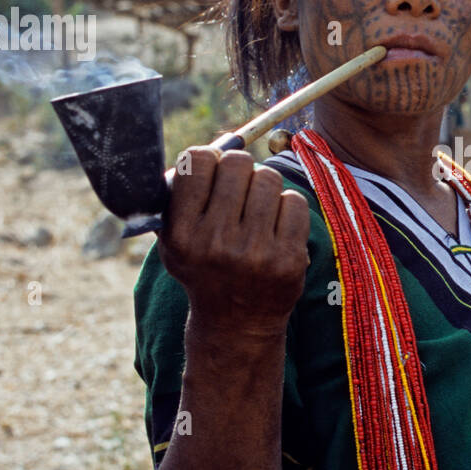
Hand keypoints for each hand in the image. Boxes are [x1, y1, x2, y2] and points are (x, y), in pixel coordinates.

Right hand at [156, 147, 310, 335]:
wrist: (236, 323)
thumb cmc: (204, 269)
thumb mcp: (176, 240)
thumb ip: (181, 195)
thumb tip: (215, 145)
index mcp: (181, 234)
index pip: (197, 161)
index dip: (208, 158)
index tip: (212, 171)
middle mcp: (215, 243)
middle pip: (237, 163)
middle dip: (240, 168)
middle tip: (239, 187)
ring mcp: (255, 253)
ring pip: (268, 178)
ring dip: (264, 187)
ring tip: (257, 209)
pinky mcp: (288, 259)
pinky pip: (294, 201)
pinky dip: (286, 207)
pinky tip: (275, 226)